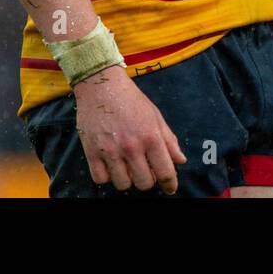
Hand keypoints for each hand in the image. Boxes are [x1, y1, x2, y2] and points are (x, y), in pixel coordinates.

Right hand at [72, 65, 186, 192]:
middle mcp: (131, 146)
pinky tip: (111, 164)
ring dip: (127, 179)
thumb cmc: (131, 100)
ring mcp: (110, 151)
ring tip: (126, 165)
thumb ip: (169, 140)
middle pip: (144, 183)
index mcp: (150, 137)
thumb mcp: (155, 116)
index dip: (170, 184)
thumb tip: (180, 160)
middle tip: (145, 169)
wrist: (101, 86)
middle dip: (148, 179)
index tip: (170, 188)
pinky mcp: (91, 152)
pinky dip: (107, 176)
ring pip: (123, 184)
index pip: (165, 172)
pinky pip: (101, 179)